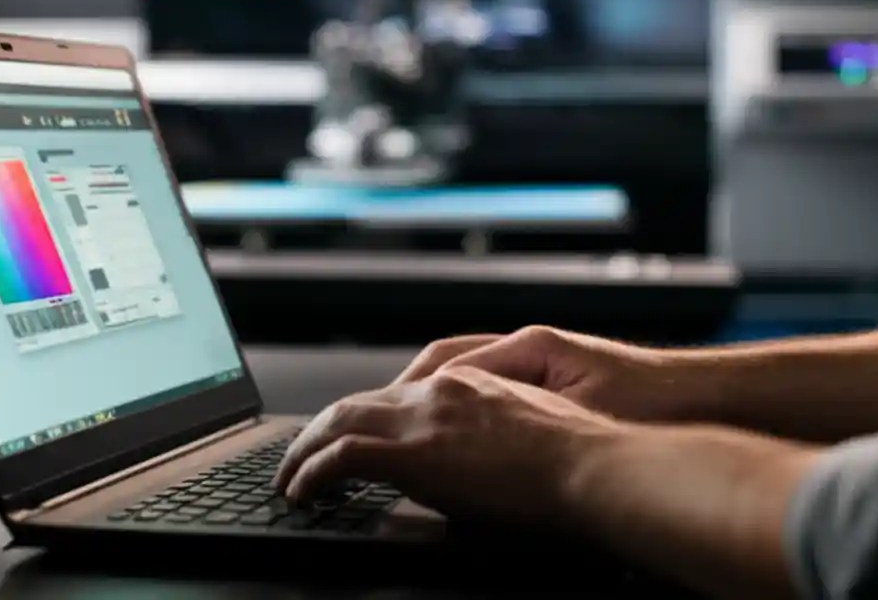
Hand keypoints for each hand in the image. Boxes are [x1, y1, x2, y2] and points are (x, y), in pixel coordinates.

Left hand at [272, 365, 624, 523]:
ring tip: (289, 479)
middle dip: (320, 432)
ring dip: (306, 452)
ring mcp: (423, 415)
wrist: (588, 465)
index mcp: (465, 383)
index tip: (345, 439)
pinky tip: (302, 493)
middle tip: (300, 458)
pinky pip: (341, 457)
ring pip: (338, 422)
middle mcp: (437, 390)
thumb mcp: (524, 433)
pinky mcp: (414, 450)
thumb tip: (466, 470)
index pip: (394, 394)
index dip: (361, 418)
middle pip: (355, 402)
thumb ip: (485, 439)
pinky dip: (312, 473)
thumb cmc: (575, 460)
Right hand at [392, 326, 705, 421]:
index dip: (406, 391)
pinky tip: (453, 431)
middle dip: (405, 391)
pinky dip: (463, 403)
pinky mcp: (556, 380)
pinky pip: (492, 385)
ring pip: (465, 371)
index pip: (446, 362)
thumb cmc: (652, 404)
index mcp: (531, 346)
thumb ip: (519, 414)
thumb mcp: (577, 415)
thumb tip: (463, 421)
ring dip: (430, 396)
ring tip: (400, 427)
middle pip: (446, 360)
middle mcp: (531, 347)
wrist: (703, 400)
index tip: (377, 417)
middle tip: (371, 424)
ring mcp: (541, 361)